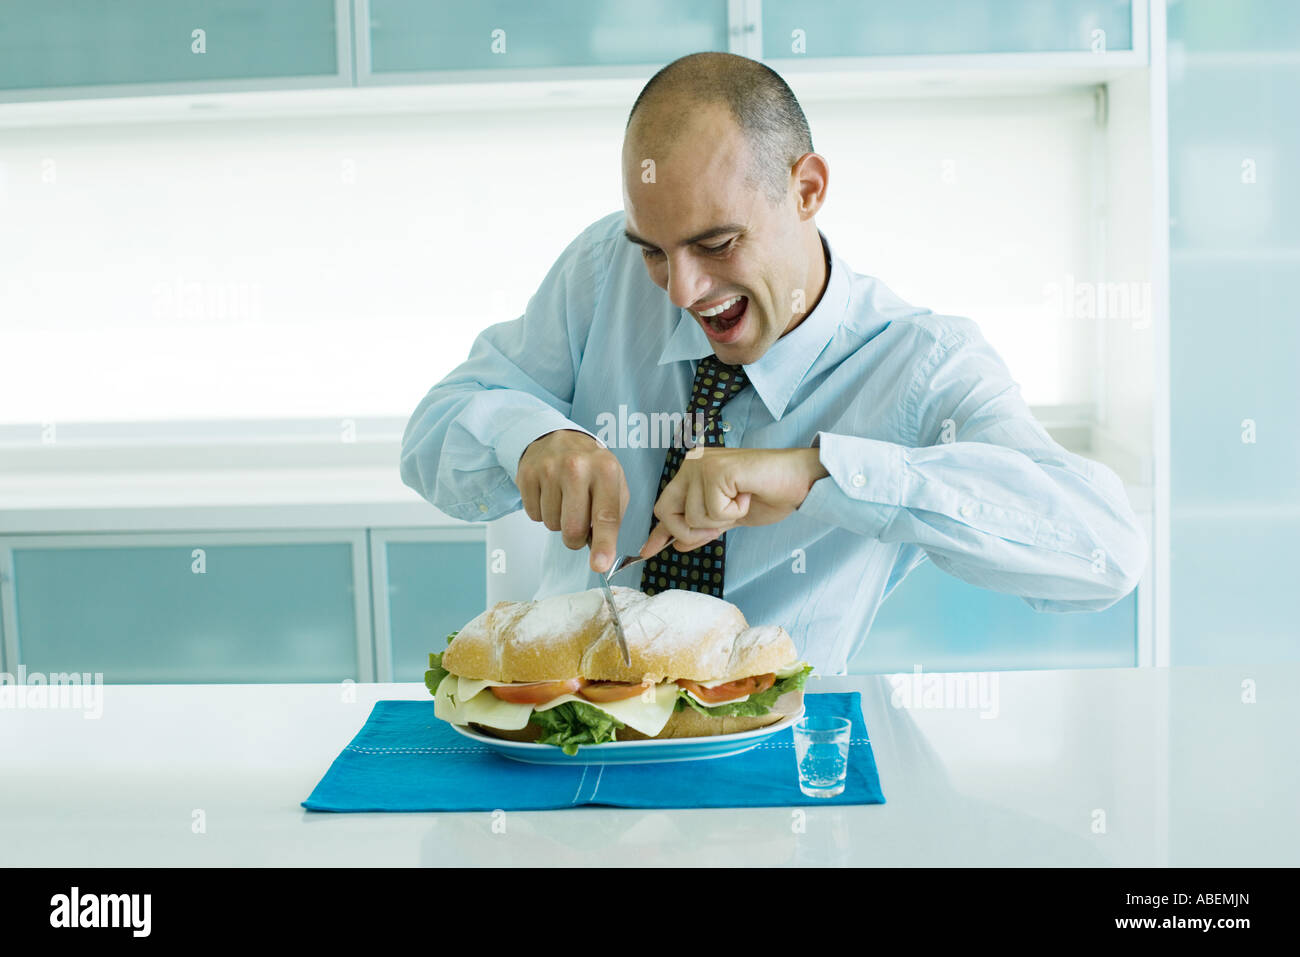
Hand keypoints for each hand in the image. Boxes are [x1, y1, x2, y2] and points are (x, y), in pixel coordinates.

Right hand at [517, 430, 628, 572]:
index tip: (600, 564)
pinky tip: (549, 494)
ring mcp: (549, 469)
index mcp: (606, 470)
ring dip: (558, 522)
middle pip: (573, 528)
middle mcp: (577, 467)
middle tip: (578, 525)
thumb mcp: (613, 484)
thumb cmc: (591, 468)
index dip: (603, 544)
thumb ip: (612, 518)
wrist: (559, 437)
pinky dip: (542, 512)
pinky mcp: (527, 474)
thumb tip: (601, 555)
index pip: (606, 515)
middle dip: (575, 539)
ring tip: (564, 499)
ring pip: (552, 525)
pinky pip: (534, 515)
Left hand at [639, 446, 828, 555]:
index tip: (647, 551)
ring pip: (693, 517)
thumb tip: (678, 544)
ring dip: (722, 520)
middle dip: (692, 530)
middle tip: (724, 522)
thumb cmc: (769, 494)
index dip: (659, 533)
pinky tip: (746, 496)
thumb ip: (703, 528)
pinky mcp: (716, 470)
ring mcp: (702, 465)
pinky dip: (734, 513)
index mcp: (692, 473)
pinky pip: (713, 511)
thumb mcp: (729, 518)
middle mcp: (692, 464)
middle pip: (668, 513)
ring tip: (742, 500)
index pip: (667, 507)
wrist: (799, 480)